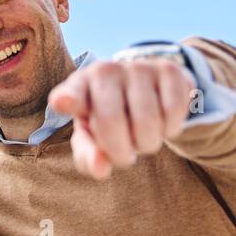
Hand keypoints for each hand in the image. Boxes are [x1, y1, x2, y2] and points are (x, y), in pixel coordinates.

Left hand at [47, 57, 195, 178]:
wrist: (144, 90)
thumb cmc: (108, 121)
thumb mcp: (92, 139)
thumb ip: (89, 157)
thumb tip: (101, 169)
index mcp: (77, 87)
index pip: (69, 94)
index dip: (66, 99)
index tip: (62, 103)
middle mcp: (104, 71)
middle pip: (110, 121)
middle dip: (120, 152)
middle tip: (124, 156)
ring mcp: (137, 67)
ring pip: (147, 119)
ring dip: (147, 143)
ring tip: (142, 139)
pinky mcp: (169, 69)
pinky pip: (173, 109)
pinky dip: (171, 129)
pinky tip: (163, 125)